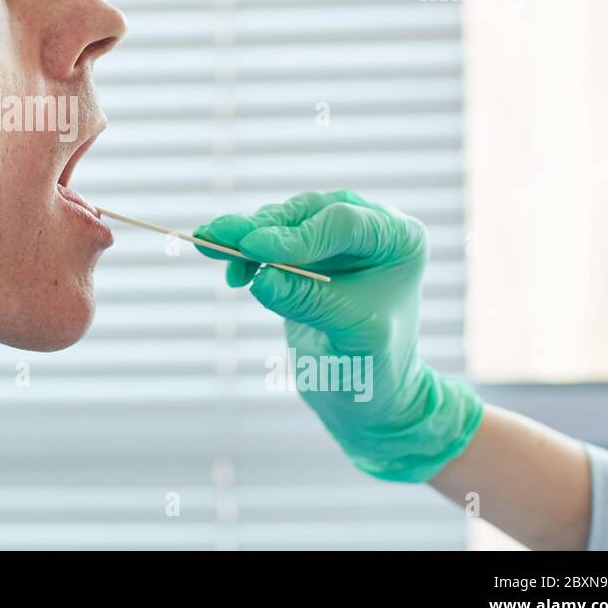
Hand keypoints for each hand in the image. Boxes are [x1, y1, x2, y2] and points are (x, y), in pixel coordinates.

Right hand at [195, 190, 482, 482]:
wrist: (366, 393)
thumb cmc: (374, 366)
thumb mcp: (350, 335)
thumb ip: (310, 303)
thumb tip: (261, 279)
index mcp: (399, 238)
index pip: (342, 223)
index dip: (295, 235)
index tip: (252, 248)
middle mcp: (369, 226)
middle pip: (306, 214)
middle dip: (260, 227)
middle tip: (218, 235)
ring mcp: (335, 236)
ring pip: (281, 222)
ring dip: (243, 235)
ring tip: (208, 244)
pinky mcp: (304, 252)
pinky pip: (267, 240)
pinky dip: (242, 251)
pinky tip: (225, 264)